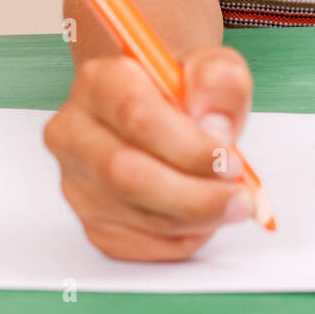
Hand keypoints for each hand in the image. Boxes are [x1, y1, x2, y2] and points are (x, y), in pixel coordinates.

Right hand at [44, 44, 254, 260]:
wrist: (165, 108)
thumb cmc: (186, 90)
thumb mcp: (214, 68)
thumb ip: (219, 82)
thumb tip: (213, 127)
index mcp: (100, 81)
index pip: (137, 117)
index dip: (188, 148)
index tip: (231, 162)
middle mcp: (75, 131)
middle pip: (127, 174)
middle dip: (193, 195)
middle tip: (239, 198)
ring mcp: (78, 180)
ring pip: (133, 214)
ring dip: (193, 219)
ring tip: (229, 204)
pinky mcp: (90, 219)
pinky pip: (135, 244)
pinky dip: (179, 239)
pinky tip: (202, 219)